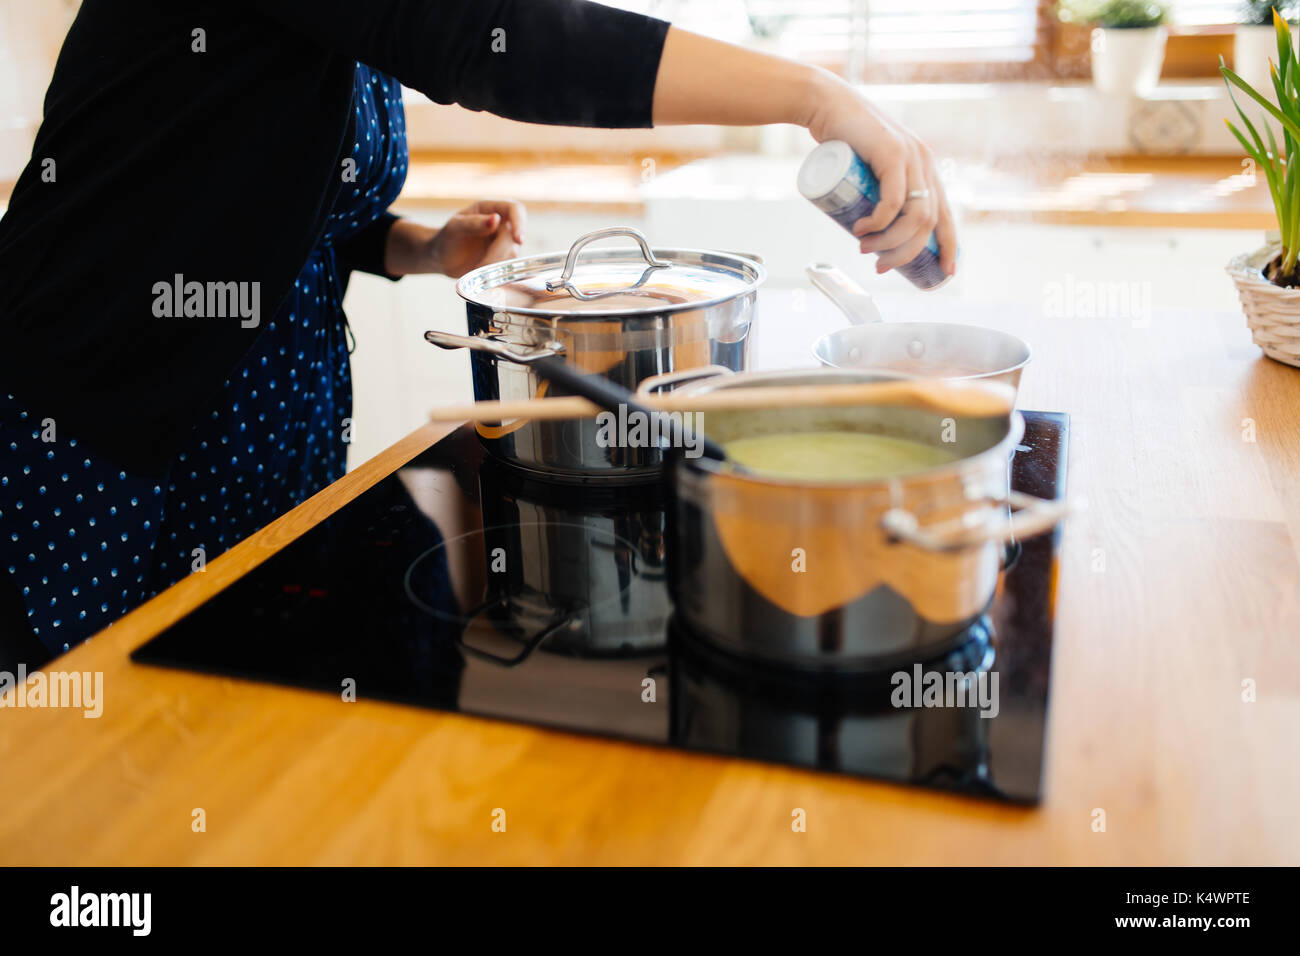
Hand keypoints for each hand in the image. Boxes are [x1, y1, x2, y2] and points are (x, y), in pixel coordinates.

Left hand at [426, 200, 526, 277]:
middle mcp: (501, 223)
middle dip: (500, 253)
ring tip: (477, 269)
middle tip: (482, 265)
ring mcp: (503, 241)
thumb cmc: (445, 239)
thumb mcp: (454, 229)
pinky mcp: (503, 258)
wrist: (441, 259)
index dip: (520, 223)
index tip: (518, 240)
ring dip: (498, 264)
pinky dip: (498, 272)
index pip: (515, 209)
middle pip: (514, 237)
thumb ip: (473, 223)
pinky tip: (482, 274)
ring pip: (514, 253)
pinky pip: (509, 265)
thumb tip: (496, 219)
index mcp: (490, 209)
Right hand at [803, 73, 956, 276]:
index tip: (944, 273)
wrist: (826, 104)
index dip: (949, 247)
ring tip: (865, 249)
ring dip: (891, 242)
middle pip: (929, 223)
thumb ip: (874, 191)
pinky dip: (880, 222)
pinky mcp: (892, 153)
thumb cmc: (842, 141)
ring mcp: (912, 157)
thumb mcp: (867, 171)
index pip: (945, 216)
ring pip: (914, 215)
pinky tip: (863, 230)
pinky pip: (894, 200)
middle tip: (880, 266)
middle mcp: (925, 163)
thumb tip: (870, 231)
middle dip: (907, 253)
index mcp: (925, 170)